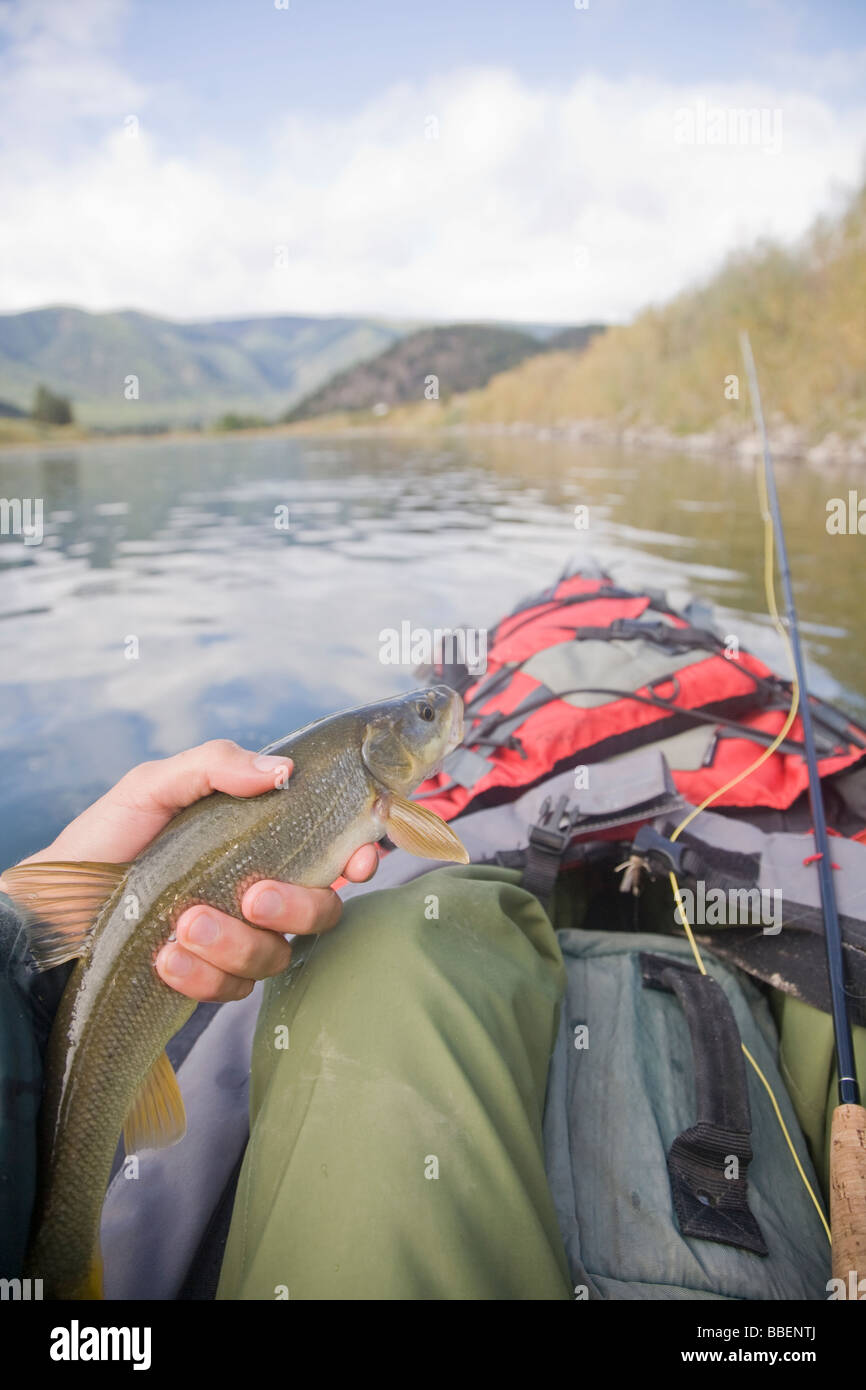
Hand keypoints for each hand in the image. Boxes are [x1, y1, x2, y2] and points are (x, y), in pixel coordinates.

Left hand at [1, 740, 377, 1003]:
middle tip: (254, 894)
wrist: (53, 905)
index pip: (333, 852)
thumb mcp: (153, 786)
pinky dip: (202, 975)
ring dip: (237, 942)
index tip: (357, 860)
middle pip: (322, 911)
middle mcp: (259, 892)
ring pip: (276, 955)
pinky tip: (166, 958)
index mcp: (260, 841)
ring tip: (185, 924)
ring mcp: (237, 939)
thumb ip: (214, 766)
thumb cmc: (106, 839)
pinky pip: (231, 989)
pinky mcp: (208, 980)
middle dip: (298, 906)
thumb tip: (281, 771)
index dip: (361, 856)